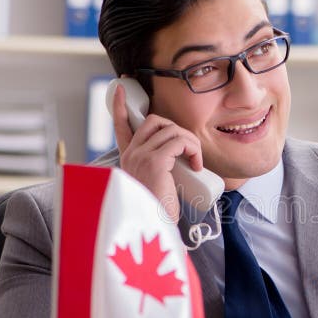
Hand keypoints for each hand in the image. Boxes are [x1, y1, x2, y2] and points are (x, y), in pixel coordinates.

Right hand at [111, 82, 202, 222]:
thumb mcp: (159, 187)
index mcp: (128, 160)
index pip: (121, 126)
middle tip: (188, 150)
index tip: (122, 88)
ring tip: (194, 162)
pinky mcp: (154, 161)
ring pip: (171, 129)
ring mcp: (140, 156)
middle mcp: (130, 155)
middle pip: (154, 121)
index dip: (121, 105)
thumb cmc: (160, 213)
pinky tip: (195, 165)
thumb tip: (182, 162)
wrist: (155, 229)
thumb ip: (162, 171)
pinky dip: (193, 149)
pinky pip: (180, 140)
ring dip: (190, 142)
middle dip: (176, 128)